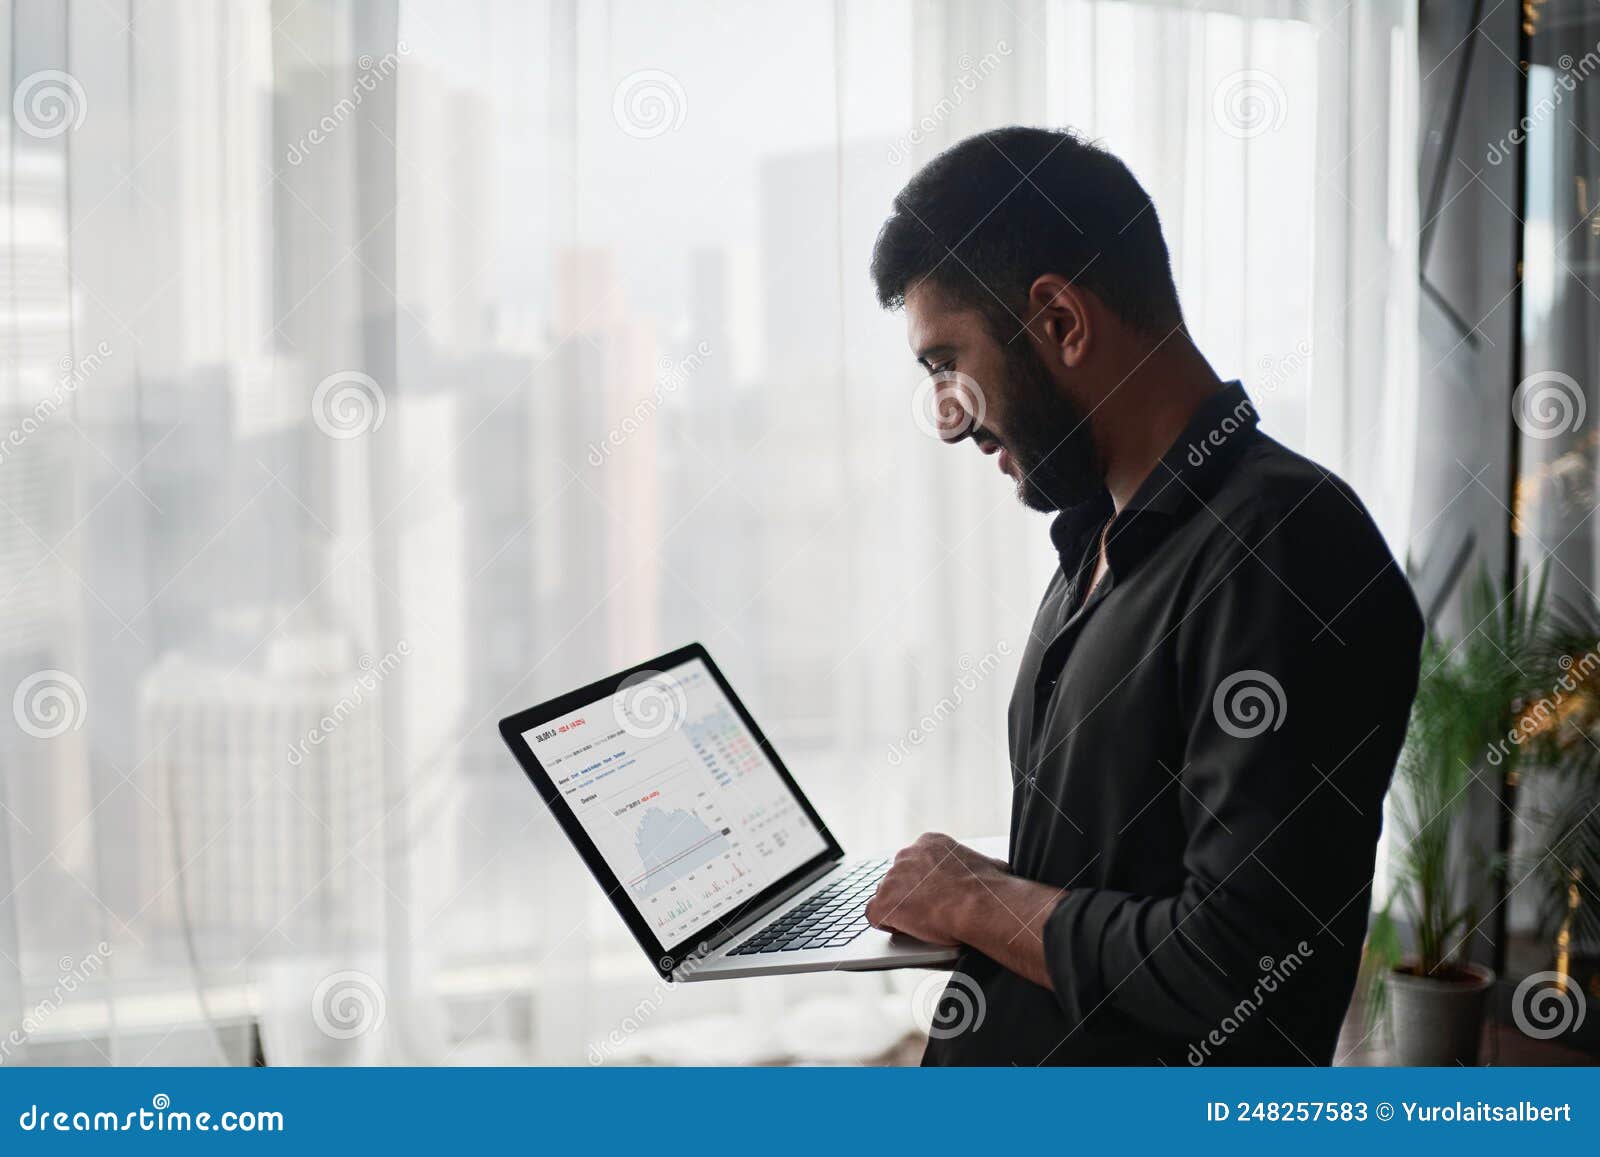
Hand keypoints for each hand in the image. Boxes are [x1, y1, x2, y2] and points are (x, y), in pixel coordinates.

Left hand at [864, 832, 1003, 945]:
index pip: (917, 861)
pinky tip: (901, 932)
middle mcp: (907, 855)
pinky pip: (875, 916)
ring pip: (886, 896)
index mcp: (930, 843)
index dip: (923, 881)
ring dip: (898, 909)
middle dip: (908, 893)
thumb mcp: (989, 866)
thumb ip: (979, 866)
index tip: (932, 894)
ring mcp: (892, 879)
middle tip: (924, 912)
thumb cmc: (992, 889)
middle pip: (898, 877)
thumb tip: (993, 870)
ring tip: (916, 925)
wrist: (981, 906)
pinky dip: (886, 925)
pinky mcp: (883, 903)